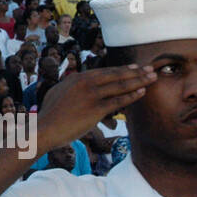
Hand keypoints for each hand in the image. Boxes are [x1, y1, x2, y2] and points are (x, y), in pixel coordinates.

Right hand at [36, 65, 154, 153]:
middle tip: (150, 68)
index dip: (122, 69)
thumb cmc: (50, 114)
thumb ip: (71, 87)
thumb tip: (77, 83)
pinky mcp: (95, 109)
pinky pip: (118, 101)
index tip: (134, 67)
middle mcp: (85, 82)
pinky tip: (142, 92)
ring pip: (120, 85)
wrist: (44, 129)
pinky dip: (132, 96)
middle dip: (135, 71)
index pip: (104, 71)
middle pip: (116, 75)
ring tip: (152, 78)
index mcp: (77, 77)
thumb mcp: (58, 93)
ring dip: (139, 81)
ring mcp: (90, 95)